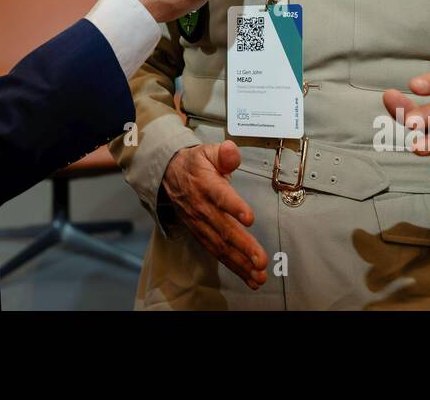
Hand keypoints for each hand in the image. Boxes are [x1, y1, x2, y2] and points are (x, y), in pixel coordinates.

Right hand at [162, 141, 267, 288]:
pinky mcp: (202, 235)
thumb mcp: (207, 152)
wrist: (168, 176)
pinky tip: (250, 278)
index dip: (234, 207)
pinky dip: (234, 267)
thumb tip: (232, 151)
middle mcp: (203, 208)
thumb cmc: (195, 165)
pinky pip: (218, 253)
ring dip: (241, 263)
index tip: (249, 218)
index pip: (221, 196)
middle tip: (260, 260)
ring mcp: (201, 225)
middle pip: (224, 229)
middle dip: (243, 247)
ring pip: (221, 246)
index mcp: (206, 185)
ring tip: (258, 276)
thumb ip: (223, 154)